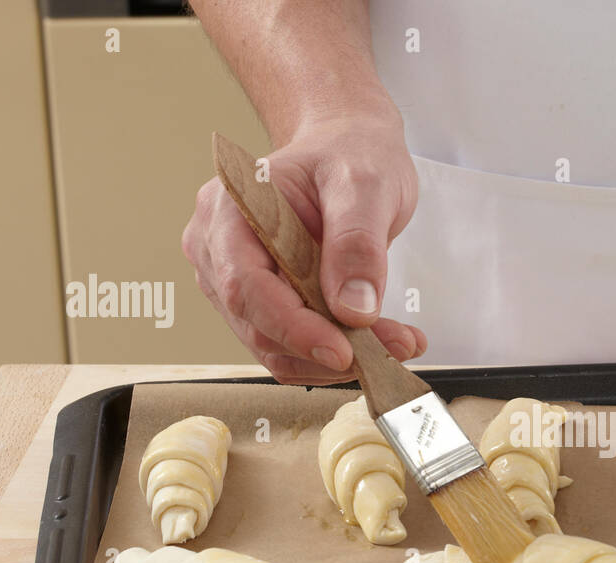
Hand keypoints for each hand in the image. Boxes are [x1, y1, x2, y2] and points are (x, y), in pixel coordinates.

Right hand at [183, 109, 425, 383]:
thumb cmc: (349, 154)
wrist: (348, 150)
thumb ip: (357, 243)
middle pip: (257, 324)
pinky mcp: (259, 301)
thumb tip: (353, 309)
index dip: (292, 327)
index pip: (246, 285)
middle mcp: (217, 247)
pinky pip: (288, 344)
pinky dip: (332, 353)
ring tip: (397, 342)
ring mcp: (233, 278)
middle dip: (325, 348)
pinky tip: (377, 341)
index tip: (343, 352)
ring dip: (334, 360)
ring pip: (274, 345)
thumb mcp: (366, 184)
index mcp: (232, 208)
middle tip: (394, 347)